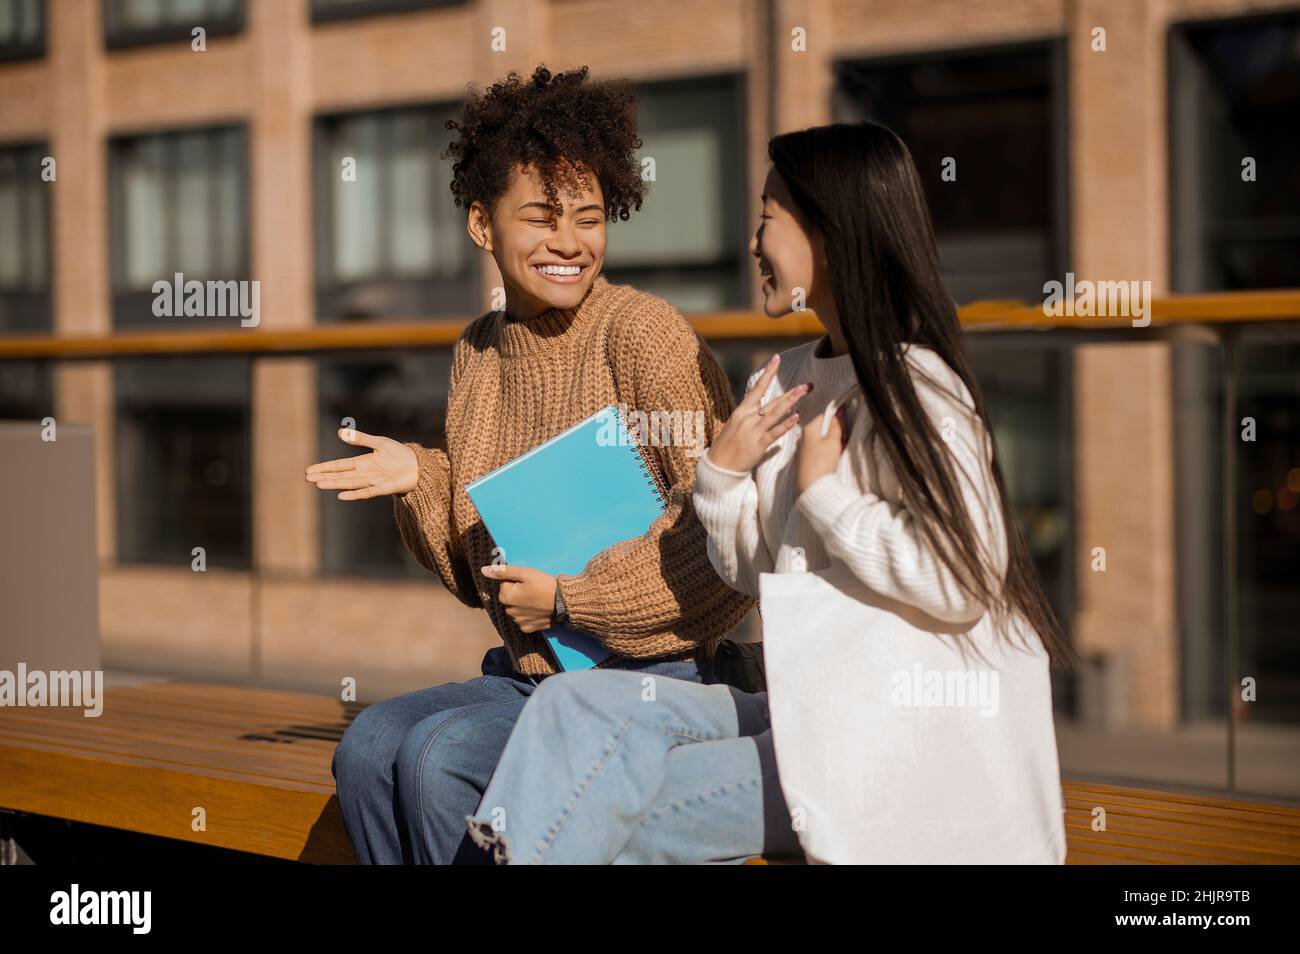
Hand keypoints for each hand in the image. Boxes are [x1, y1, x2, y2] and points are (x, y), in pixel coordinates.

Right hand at [304, 429, 418, 499]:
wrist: (419, 465)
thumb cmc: (399, 454)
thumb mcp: (379, 442)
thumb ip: (360, 439)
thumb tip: (339, 432)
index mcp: (363, 462)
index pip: (339, 466)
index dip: (325, 468)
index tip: (309, 471)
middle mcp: (365, 474)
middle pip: (341, 476)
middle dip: (325, 477)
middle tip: (308, 478)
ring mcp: (373, 481)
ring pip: (350, 484)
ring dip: (334, 484)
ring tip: (319, 485)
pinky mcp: (384, 488)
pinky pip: (366, 492)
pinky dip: (354, 494)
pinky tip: (341, 496)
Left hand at [480, 564, 558, 633]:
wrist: (565, 603)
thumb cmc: (544, 585)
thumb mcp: (524, 573)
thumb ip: (502, 572)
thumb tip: (483, 570)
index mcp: (505, 597)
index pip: (504, 584)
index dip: (516, 580)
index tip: (528, 582)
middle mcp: (508, 611)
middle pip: (509, 597)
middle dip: (518, 592)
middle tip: (534, 590)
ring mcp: (518, 622)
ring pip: (515, 609)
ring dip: (522, 604)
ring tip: (537, 599)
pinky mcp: (527, 629)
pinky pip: (522, 619)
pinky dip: (528, 614)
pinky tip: (538, 610)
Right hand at [707, 353, 811, 472]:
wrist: (719, 466)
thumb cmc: (727, 446)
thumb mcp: (735, 425)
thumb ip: (750, 416)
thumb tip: (763, 408)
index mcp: (741, 411)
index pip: (757, 388)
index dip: (768, 373)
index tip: (777, 359)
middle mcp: (747, 418)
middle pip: (772, 401)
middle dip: (791, 392)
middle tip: (807, 384)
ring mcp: (753, 431)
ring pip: (775, 413)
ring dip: (791, 402)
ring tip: (804, 393)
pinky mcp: (758, 445)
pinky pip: (774, 433)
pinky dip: (785, 425)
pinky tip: (796, 417)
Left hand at [797, 405, 846, 492]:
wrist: (811, 486)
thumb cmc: (822, 462)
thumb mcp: (833, 441)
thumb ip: (837, 425)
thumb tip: (839, 410)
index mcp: (808, 429)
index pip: (824, 416)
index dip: (836, 420)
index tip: (843, 429)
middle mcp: (802, 437)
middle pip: (823, 428)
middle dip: (835, 433)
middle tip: (842, 442)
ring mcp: (803, 449)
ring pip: (822, 440)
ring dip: (832, 443)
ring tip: (837, 452)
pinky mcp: (805, 460)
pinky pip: (818, 450)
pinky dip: (826, 452)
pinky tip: (831, 460)